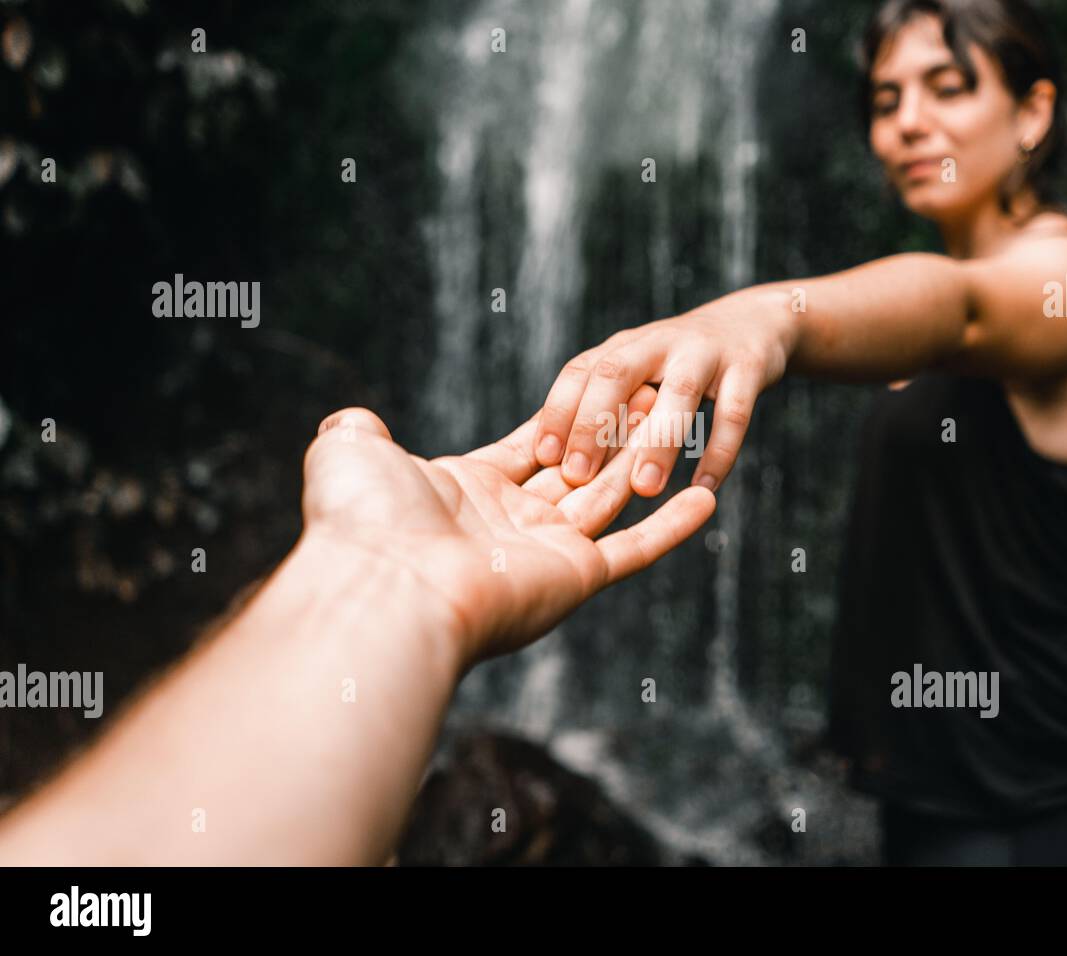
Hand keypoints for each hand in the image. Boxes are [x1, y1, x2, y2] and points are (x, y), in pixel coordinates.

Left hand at [300, 387, 714, 672]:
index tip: (597, 388)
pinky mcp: (577, 576)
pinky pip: (637, 547)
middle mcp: (511, 524)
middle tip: (653, 396)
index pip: (527, 447)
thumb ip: (360, 432)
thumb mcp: (348, 453)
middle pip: (577, 468)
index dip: (563, 418)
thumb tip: (354, 422)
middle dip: (613, 432)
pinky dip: (673, 525)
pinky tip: (706, 496)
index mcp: (466, 492)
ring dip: (647, 461)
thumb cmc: (363, 521)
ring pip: (612, 497)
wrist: (384, 585)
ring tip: (684, 420)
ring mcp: (546, 552)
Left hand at [531, 299, 796, 496]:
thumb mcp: (637, 371)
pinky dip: (720, 451)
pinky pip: (735, 412)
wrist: (752, 323)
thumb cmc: (679, 365)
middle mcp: (658, 343)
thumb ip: (602, 406)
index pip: (581, 373)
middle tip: (578, 476)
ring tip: (644, 490)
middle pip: (617, 373)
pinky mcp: (747, 367)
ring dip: (659, 441)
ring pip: (680, 391)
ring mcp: (705, 352)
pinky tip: (704, 487)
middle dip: (594, 424)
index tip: (543, 457)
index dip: (558, 412)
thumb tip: (550, 462)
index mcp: (624, 347)